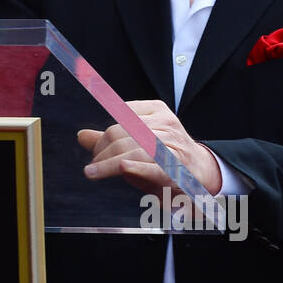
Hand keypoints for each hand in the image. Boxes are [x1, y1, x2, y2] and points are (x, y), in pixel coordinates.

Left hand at [77, 99, 221, 195]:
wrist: (200, 172)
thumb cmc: (163, 155)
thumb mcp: (137, 143)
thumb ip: (110, 140)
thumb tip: (81, 136)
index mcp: (155, 110)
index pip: (119, 120)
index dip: (102, 138)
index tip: (95, 153)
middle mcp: (165, 123)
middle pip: (122, 134)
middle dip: (102, 152)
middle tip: (92, 168)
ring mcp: (173, 144)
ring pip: (132, 150)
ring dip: (108, 163)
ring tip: (92, 172)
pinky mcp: (178, 167)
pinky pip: (154, 166)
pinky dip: (137, 167)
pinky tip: (122, 168)